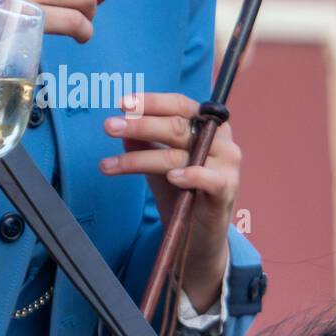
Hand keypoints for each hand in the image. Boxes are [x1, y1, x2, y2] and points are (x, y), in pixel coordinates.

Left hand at [99, 90, 238, 311]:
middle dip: (138, 126)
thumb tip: (121, 121)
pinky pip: (207, 178)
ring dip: (139, 158)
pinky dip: (189, 176)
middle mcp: (221, 139)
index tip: (121, 104)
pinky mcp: (226, 189)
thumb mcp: (155, 161)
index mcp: (206, 124)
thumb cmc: (179, 189)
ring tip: (110, 164)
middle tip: (108, 127)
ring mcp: (226, 164)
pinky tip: (172, 178)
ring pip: (177, 154)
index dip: (150, 102)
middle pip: (175, 127)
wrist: (197, 234)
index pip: (178, 104)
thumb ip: (142, 140)